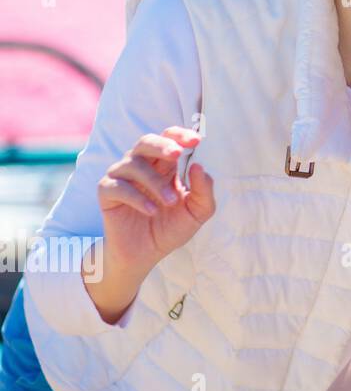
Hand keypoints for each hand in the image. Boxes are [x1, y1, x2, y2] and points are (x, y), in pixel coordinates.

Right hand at [96, 126, 216, 274]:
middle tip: (177, 154)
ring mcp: (122, 177)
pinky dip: (137, 197)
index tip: (197, 140)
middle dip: (162, 145)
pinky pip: (118, 186)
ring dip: (155, 182)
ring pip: (134, 164)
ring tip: (170, 202)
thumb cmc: (171, 228)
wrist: (146, 255)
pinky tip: (151, 210)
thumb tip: (198, 166)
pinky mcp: (107, 193)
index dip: (181, 135)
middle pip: (146, 142)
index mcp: (165, 165)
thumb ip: (203, 191)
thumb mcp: (197, 212)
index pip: (170, 139)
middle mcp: (142, 166)